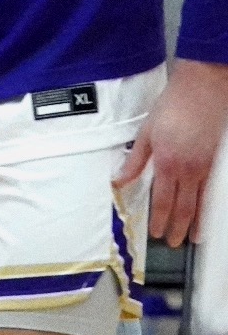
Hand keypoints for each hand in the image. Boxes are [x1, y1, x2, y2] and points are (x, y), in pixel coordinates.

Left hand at [114, 59, 227, 246]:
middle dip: (177, 228)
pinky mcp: (214, 161)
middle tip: (173, 244)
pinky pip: (210, 190)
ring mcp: (204, 167)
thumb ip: (135, 160)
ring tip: (192, 239)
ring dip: (195, 222)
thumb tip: (120, 180)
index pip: (162, 200)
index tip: (156, 234)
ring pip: (200, 202)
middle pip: (183, 207)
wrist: (203, 91)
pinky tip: (205, 213)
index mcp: (168, 164)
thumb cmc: (173, 107)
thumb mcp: (146, 133)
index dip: (159, 220)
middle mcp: (188, 170)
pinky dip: (207, 206)